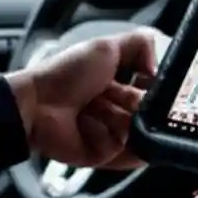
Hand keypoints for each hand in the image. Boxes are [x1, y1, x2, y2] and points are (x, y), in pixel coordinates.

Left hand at [6, 30, 158, 168]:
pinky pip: (126, 154)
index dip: (154, 88)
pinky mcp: (105, 154)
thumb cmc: (65, 74)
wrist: (36, 105)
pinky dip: (113, 140)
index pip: (154, 90)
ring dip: (118, 119)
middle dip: (135, 103)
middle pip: (150, 113)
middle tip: (113, 94)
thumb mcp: (106, 47)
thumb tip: (161, 67)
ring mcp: (112, 133)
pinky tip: (94, 128)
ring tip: (94, 109)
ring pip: (139, 132)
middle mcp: (118, 108)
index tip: (149, 83)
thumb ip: (141, 44)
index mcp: (120, 83)